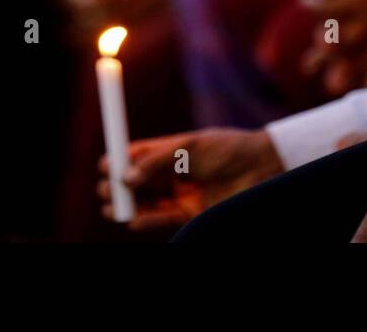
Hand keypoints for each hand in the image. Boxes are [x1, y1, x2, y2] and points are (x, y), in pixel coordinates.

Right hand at [98, 128, 281, 229]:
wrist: (261, 168)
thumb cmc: (227, 148)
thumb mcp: (190, 147)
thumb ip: (157, 160)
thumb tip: (125, 176)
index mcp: (168, 149)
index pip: (134, 155)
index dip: (117, 160)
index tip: (105, 166)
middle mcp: (170, 172)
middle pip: (134, 182)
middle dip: (117, 186)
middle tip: (108, 190)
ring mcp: (178, 193)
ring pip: (144, 202)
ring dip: (127, 205)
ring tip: (114, 206)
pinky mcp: (189, 214)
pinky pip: (161, 218)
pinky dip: (146, 220)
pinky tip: (134, 220)